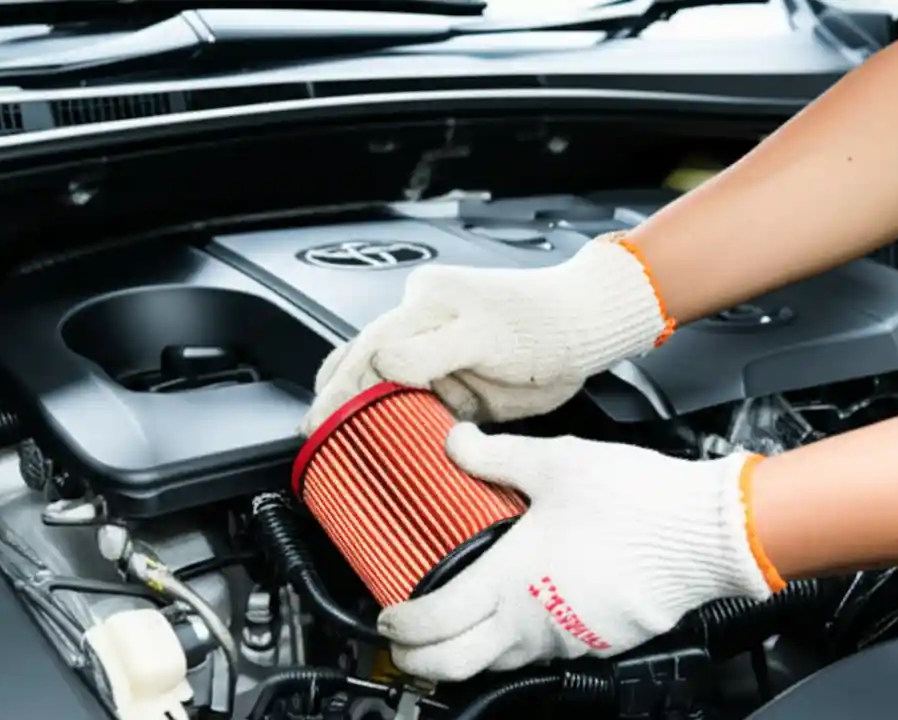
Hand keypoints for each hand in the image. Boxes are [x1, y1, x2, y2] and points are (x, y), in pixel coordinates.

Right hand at [300, 235, 673, 434]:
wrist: (585, 329)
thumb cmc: (546, 325)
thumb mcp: (484, 336)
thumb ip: (430, 351)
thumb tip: (380, 364)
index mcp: (425, 304)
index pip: (367, 350)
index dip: (339, 388)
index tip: (318, 421)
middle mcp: (423, 324)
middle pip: (363, 362)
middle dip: (336, 398)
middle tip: (313, 434)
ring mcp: (438, 352)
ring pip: (383, 381)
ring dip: (360, 406)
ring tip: (331, 436)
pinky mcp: (455, 376)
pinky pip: (414, 398)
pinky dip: (394, 416)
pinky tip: (379, 434)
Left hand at [377, 425, 783, 680]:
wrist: (705, 531)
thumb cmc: (637, 501)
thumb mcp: (555, 463)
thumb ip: (496, 456)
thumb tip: (457, 443)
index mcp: (511, 580)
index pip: (435, 621)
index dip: (402, 626)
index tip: (388, 618)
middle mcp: (533, 621)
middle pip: (457, 664)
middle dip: (422, 660)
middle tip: (405, 645)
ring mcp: (568, 639)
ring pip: (502, 662)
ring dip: (471, 652)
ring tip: (459, 627)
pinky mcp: (599, 643)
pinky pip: (545, 653)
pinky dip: (519, 644)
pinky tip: (522, 615)